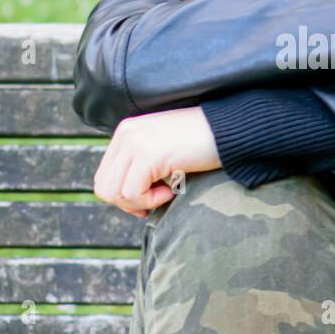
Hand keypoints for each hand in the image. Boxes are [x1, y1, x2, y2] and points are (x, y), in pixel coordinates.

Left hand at [93, 108, 220, 216]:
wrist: (230, 129)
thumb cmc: (203, 145)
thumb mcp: (163, 151)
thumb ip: (141, 165)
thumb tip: (125, 200)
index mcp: (126, 132)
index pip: (104, 177)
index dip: (125, 197)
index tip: (153, 197)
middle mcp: (126, 134)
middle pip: (104, 188)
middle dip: (129, 204)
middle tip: (157, 200)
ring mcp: (135, 142)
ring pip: (113, 193)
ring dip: (140, 203)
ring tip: (166, 192)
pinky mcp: (147, 154)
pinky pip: (132, 193)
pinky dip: (151, 201)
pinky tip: (172, 189)